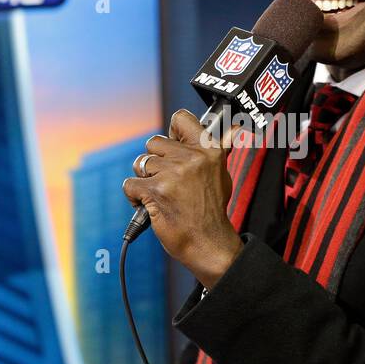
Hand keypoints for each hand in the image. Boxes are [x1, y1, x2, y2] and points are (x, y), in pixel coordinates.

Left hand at [122, 109, 243, 288]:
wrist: (208, 244)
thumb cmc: (212, 212)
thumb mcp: (222, 175)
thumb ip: (220, 150)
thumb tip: (234, 128)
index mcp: (209, 150)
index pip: (181, 119)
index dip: (172, 132)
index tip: (173, 144)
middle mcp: (192, 159)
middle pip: (154, 142)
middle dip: (155, 162)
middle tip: (168, 181)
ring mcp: (173, 174)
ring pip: (141, 163)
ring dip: (145, 179)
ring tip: (161, 194)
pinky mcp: (155, 191)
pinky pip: (130, 184)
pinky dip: (134, 196)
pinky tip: (149, 205)